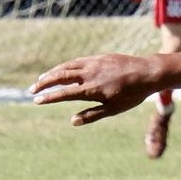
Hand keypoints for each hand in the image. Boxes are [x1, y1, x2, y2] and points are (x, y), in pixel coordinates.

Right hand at [30, 54, 158, 125]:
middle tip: (32, 90)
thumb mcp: (114, 109)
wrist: (147, 73)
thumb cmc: (132, 95)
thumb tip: (72, 121)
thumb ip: (92, 115)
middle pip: (59, 77)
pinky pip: (76, 61)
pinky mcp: (97, 57)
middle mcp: (89, 74)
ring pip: (66, 67)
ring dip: (51, 73)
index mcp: (92, 89)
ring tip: (41, 80)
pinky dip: (65, 66)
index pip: (64, 93)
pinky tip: (61, 71)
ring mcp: (92, 63)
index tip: (37, 101)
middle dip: (44, 83)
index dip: (49, 97)